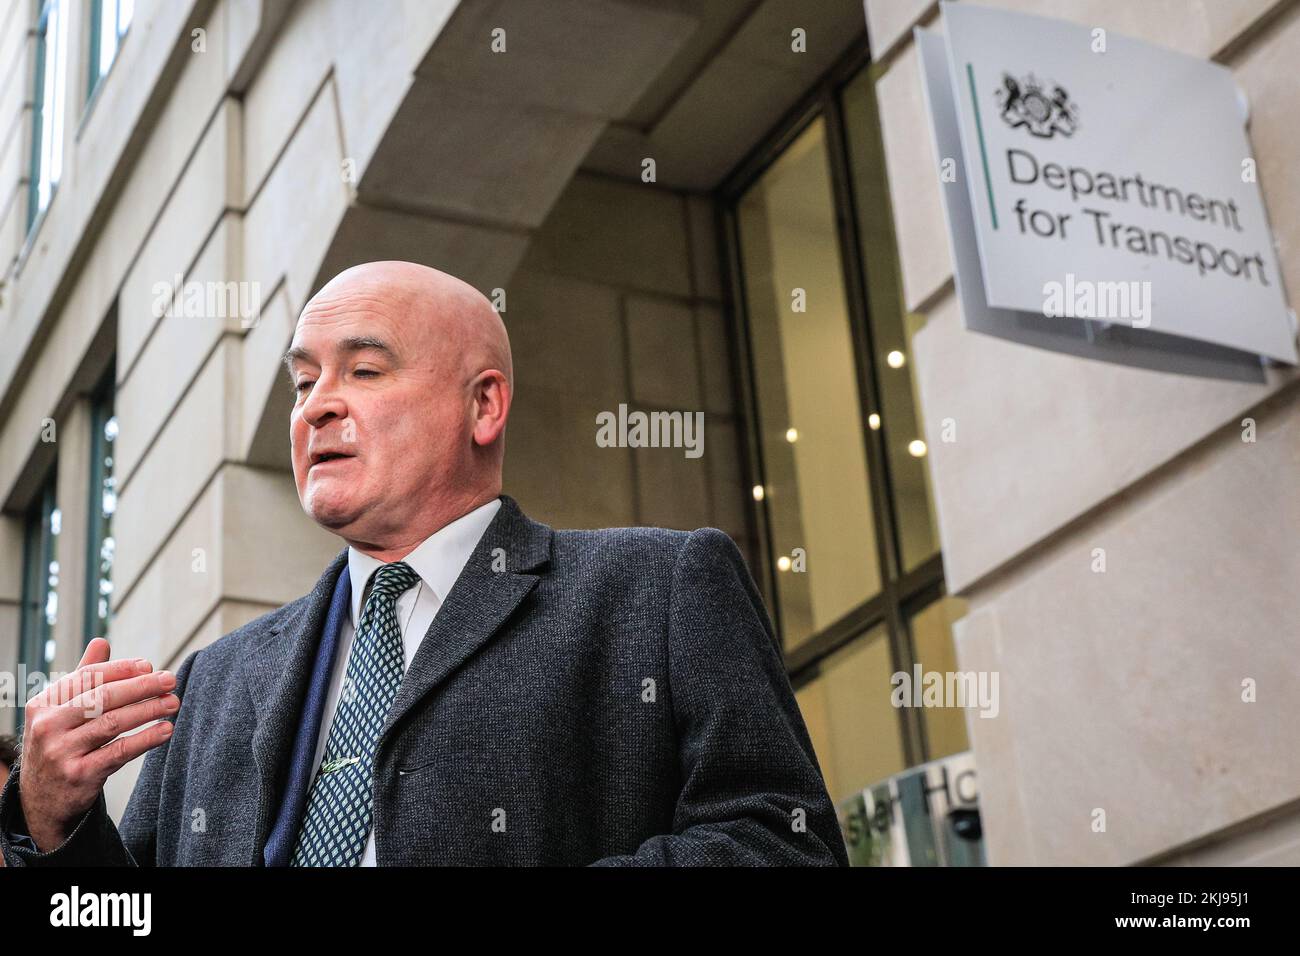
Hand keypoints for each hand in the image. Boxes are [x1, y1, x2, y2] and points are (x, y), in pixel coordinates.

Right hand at [16, 638, 178, 851]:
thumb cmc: (59, 744)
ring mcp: (61, 752)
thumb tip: (101, 641)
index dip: (121, 669)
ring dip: (149, 709)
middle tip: (170, 680)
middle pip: (103, 697)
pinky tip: (165, 729)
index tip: (149, 665)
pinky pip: (119, 752)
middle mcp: (48, 726)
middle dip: (141, 686)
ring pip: (113, 723)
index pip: (87, 677)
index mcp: (44, 704)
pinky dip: (146, 739)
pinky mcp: (79, 775)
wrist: (41, 800)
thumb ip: (81, 678)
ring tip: (173, 702)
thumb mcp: (60, 711)